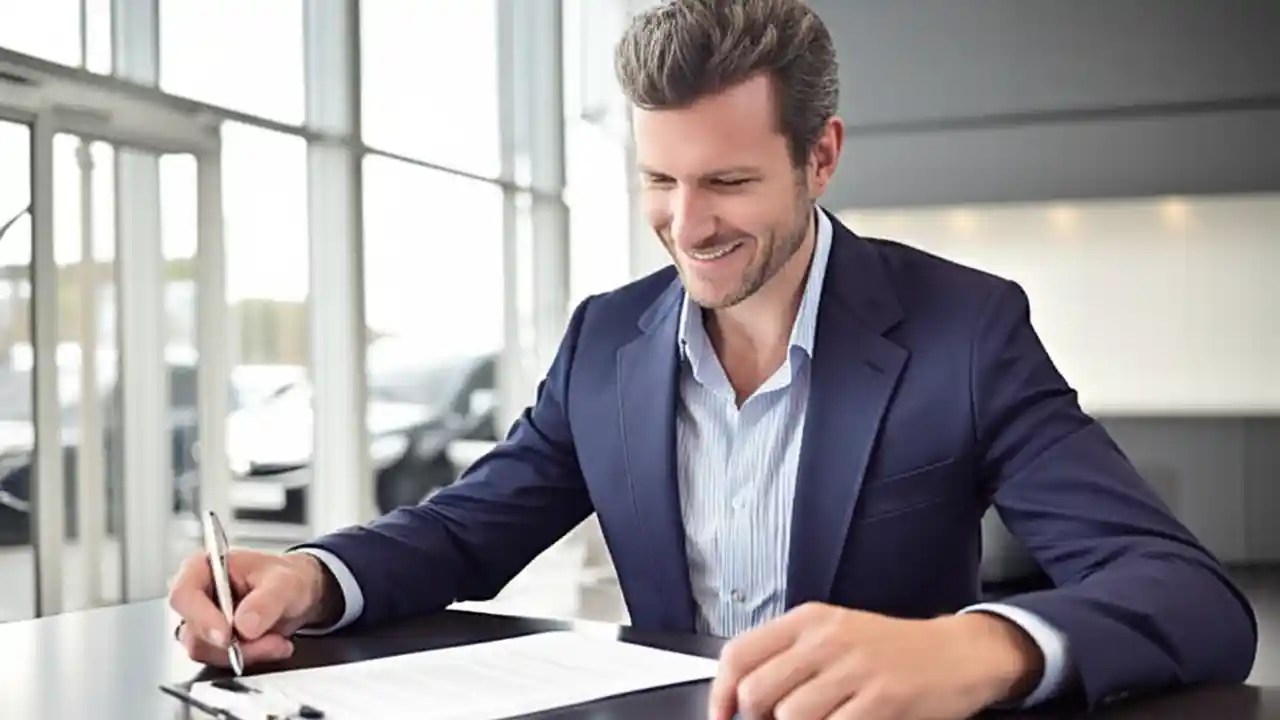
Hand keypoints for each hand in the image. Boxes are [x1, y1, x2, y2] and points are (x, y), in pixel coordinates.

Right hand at [168, 549, 339, 667]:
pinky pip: (222, 661)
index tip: (227, 635)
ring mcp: (203, 624)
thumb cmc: (285, 578)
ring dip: (246, 653)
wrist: (300, 595)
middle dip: (234, 643)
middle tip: (270, 641)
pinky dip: (250, 658)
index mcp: (203, 568)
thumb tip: (244, 625)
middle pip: (194, 632)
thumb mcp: (285, 582)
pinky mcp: (214, 645)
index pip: (184, 596)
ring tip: (278, 641)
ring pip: (208, 652)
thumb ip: (266, 600)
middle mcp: (197, 597)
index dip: (201, 618)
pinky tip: (274, 646)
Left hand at [707, 602, 1042, 719]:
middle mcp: (827, 640)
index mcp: (809, 620)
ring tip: (822, 719)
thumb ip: (789, 656)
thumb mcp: (834, 633)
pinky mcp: (882, 699)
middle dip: (758, 719)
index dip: (720, 693)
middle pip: (758, 692)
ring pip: (790, 716)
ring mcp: (855, 669)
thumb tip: (741, 694)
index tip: (720, 715)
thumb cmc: (892, 648)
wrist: (957, 654)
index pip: (740, 654)